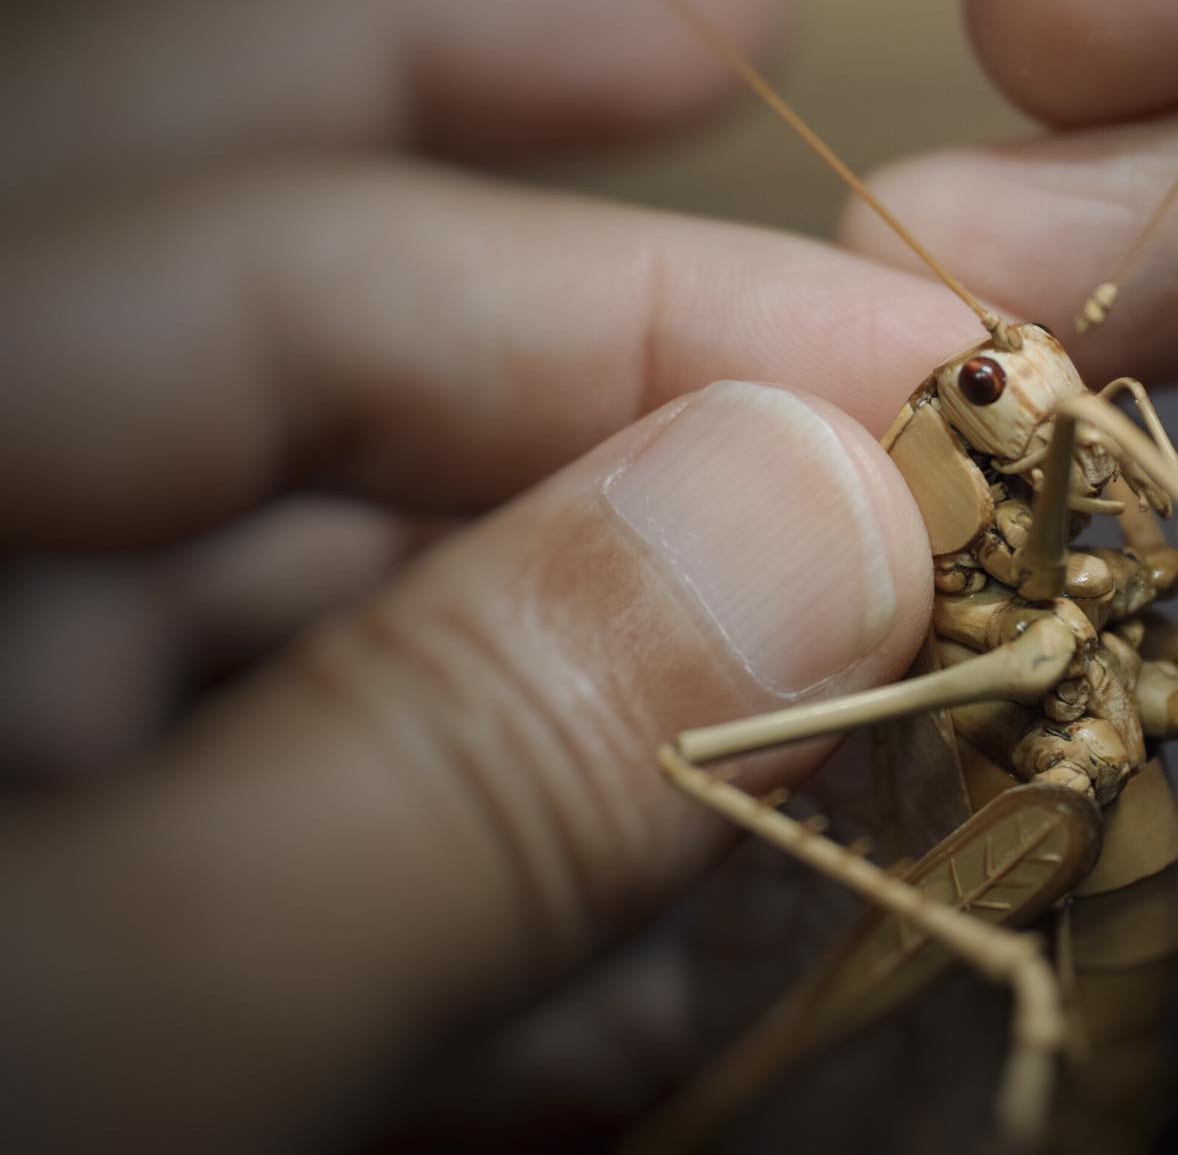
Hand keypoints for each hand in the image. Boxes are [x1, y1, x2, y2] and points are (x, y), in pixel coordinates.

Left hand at [0, 0, 957, 1149]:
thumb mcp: (102, 1055)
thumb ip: (451, 768)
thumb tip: (834, 510)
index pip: (284, 254)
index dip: (652, 277)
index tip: (953, 349)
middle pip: (313, 359)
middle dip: (629, 343)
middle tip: (869, 257)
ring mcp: (30, 778)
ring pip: (376, 619)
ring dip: (651, 658)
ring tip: (902, 669)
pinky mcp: (117, 951)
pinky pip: (361, 844)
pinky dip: (562, 885)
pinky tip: (745, 920)